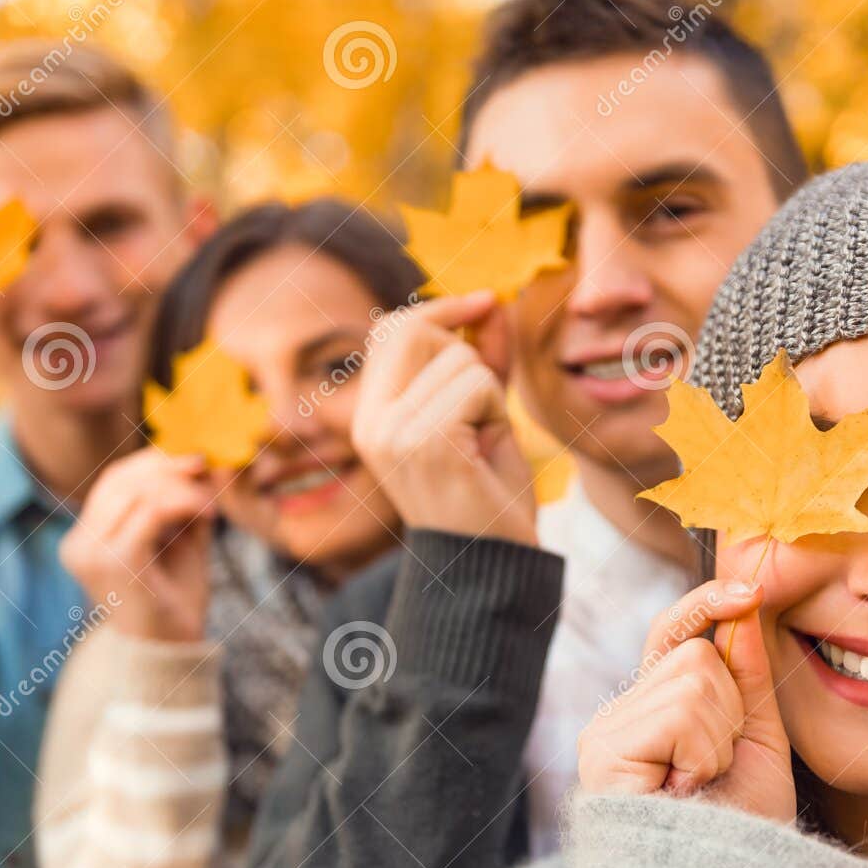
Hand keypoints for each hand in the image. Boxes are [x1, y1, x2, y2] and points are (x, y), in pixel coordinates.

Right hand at [60, 448, 220, 642]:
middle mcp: (78, 544)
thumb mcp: (179, 540)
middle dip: (168, 465)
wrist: (172, 654)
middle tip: (206, 467)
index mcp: (85, 538)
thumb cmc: (175, 600)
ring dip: (182, 487)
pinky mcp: (114, 561)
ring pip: (136, 491)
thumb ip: (183, 501)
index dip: (153, 460)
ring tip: (211, 502)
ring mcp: (91, 553)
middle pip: (120, 478)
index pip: (114, 480)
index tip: (194, 457)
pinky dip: (184, 503)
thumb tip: (202, 458)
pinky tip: (208, 514)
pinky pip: (151, 512)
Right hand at [351, 291, 536, 546]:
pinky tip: (486, 453)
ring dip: (489, 396)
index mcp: (370, 418)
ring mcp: (392, 432)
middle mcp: (370, 423)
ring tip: (482, 445)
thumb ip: (481, 360)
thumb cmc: (488, 495)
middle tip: (481, 415)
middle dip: (467, 357)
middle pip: (415, 331)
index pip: (391, 331)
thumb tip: (491, 303)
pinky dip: (497, 413)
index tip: (486, 303)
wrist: (492, 565)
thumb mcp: (483, 416)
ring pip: (458, 360)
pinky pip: (477, 385)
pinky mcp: (423, 440)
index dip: (440, 310)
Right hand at [577, 579, 796, 823]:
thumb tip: (744, 610)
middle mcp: (619, 716)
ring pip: (693, 678)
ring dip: (718, 739)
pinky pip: (680, 711)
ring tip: (700, 789)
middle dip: (729, 713)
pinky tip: (683, 794)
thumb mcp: (756, 744)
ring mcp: (606, 732)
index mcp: (653, 712)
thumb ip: (746, 680)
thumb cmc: (741, 836)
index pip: (673, 634)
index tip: (749, 588)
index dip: (706, 604)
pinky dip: (702, 753)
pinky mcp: (604, 750)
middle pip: (695, 655)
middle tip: (713, 773)